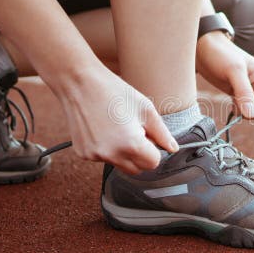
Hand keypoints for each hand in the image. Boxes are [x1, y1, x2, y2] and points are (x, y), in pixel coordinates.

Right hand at [53, 64, 177, 173]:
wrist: (80, 83)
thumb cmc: (113, 92)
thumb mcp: (145, 109)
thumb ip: (162, 133)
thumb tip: (173, 148)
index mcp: (131, 144)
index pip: (153, 163)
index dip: (154, 149)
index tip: (148, 135)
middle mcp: (112, 155)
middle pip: (137, 169)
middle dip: (140, 155)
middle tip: (134, 131)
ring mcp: (95, 156)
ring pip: (120, 164)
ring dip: (124, 153)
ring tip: (118, 127)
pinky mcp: (83, 154)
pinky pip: (103, 158)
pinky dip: (107, 149)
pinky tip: (103, 129)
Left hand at [196, 32, 253, 120]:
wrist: (204, 49)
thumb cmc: (220, 55)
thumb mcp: (233, 71)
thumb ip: (243, 92)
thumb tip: (251, 114)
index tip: (238, 104)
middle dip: (251, 113)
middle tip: (235, 103)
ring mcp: (253, 90)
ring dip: (244, 112)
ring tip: (232, 100)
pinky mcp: (243, 94)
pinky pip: (248, 110)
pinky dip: (240, 111)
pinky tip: (231, 101)